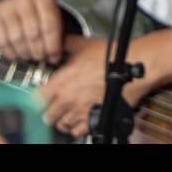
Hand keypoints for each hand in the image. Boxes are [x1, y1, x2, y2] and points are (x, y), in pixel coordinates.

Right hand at [0, 0, 62, 64]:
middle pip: (33, 34)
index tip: (54, 58)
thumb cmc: (32, 12)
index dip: (53, 46)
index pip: (50, 26)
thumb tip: (55, 57)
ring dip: (24, 53)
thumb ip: (53, 31)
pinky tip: (16, 55)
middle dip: (39, 52)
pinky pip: (2, 41)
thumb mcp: (47, 14)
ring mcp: (7, 6)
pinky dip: (11, 52)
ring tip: (28, 56)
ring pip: (17, 39)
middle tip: (40, 58)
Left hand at [36, 25, 171, 139]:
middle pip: (47, 116)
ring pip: (62, 125)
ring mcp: (81, 111)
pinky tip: (80, 120)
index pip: (37, 98)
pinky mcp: (95, 119)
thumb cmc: (112, 55)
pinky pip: (78, 132)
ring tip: (66, 115)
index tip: (42, 96)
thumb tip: (57, 39)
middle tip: (54, 108)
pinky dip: (77, 128)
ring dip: (63, 121)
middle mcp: (68, 99)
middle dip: (49, 112)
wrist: (134, 66)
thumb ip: (67, 43)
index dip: (39, 98)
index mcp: (62, 81)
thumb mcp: (84, 44)